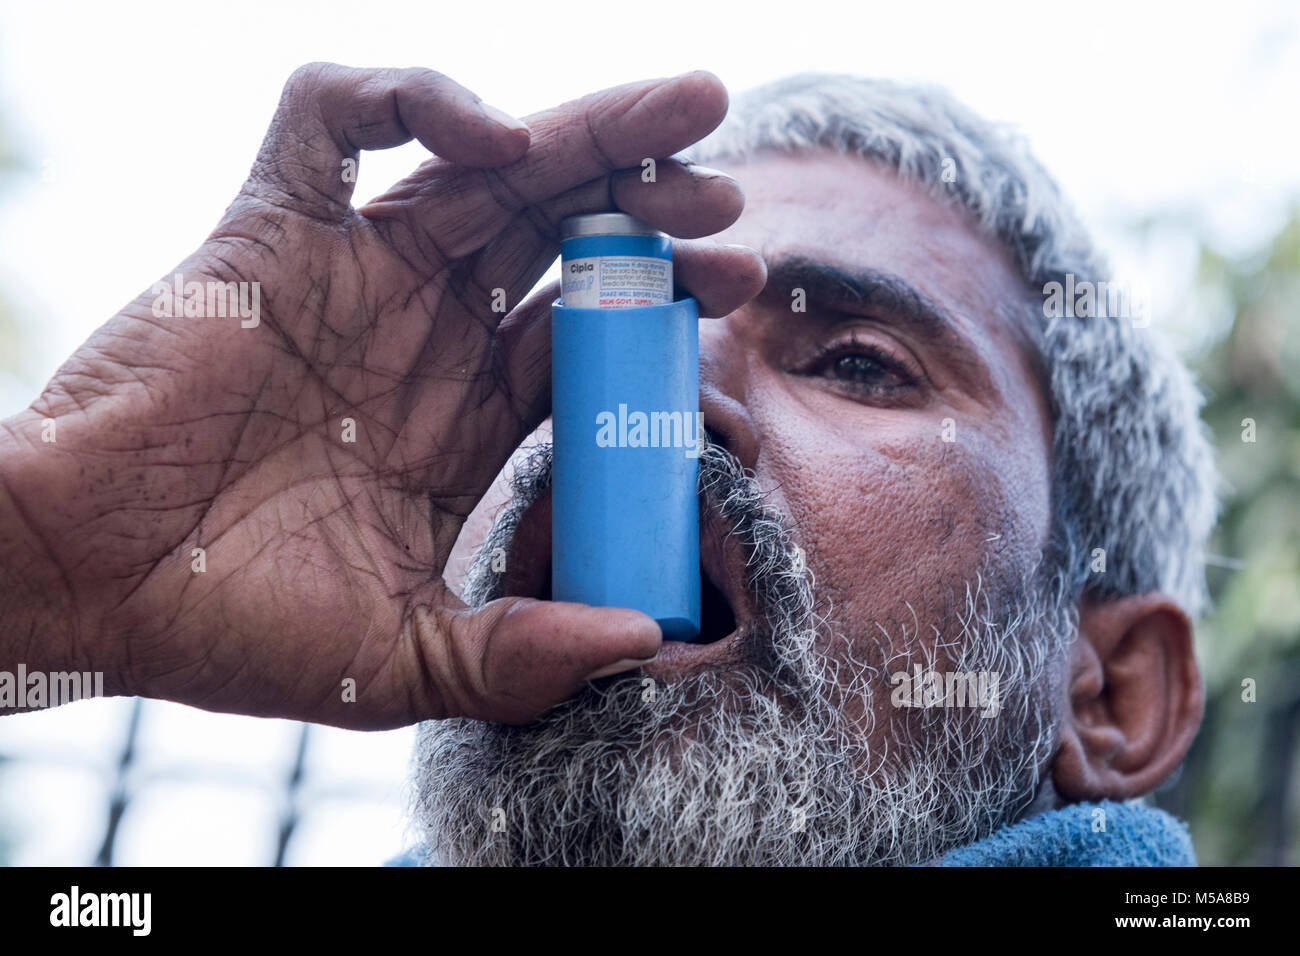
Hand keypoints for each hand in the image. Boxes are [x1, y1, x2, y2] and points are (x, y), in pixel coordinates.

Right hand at [0, 63, 765, 726]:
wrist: (84, 588)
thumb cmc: (230, 630)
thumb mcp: (404, 663)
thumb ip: (523, 656)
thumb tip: (648, 639)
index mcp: (468, 421)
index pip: (593, 343)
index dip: (667, 319)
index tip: (734, 306)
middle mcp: (424, 336)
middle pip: (561, 239)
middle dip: (652, 206)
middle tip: (731, 200)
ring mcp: (353, 276)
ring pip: (484, 165)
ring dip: (587, 135)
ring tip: (687, 117)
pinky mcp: (271, 229)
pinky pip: (337, 120)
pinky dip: (414, 98)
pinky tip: (494, 136)